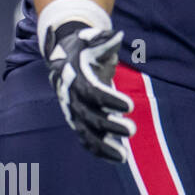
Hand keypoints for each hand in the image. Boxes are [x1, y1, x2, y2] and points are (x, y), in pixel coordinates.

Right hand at [43, 21, 136, 161]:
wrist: (62, 56)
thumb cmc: (83, 48)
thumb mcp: (91, 41)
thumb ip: (103, 41)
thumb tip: (116, 37)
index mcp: (74, 77)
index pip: (92, 92)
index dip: (109, 100)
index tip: (130, 106)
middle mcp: (70, 97)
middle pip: (88, 115)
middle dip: (109, 125)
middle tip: (132, 130)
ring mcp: (72, 110)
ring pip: (84, 132)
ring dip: (103, 145)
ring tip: (123, 157)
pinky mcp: (77, 120)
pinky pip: (86, 138)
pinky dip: (99, 150)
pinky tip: (116, 158)